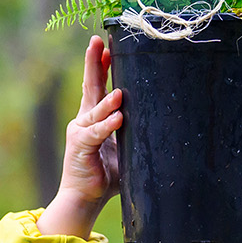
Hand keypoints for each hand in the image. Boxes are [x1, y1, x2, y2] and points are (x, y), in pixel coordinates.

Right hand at [38, 36, 122, 237]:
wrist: (84, 199)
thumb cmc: (104, 176)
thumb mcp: (124, 149)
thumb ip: (134, 134)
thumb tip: (161, 123)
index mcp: (92, 119)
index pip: (97, 86)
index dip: (101, 65)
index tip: (106, 45)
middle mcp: (83, 120)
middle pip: (90, 87)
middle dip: (93, 64)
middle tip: (97, 42)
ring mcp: (80, 132)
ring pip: (95, 111)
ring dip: (108, 101)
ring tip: (120, 93)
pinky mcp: (80, 147)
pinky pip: (96, 134)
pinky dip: (107, 126)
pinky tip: (118, 118)